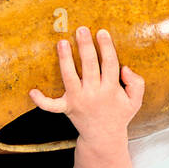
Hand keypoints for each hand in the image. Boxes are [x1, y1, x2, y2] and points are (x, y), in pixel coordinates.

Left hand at [28, 26, 143, 144]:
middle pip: (89, 66)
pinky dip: (41, 101)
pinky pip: (52, 106)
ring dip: (65, 59)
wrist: (104, 138)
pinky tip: (32, 91)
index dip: (106, 47)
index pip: (109, 64)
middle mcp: (93, 94)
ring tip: (62, 42)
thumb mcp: (135, 101)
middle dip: (85, 46)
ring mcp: (78, 101)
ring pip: (69, 77)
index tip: (102, 32)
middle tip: (81, 29)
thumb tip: (125, 68)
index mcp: (111, 90)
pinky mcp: (66, 108)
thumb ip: (136, 83)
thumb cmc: (119, 114)